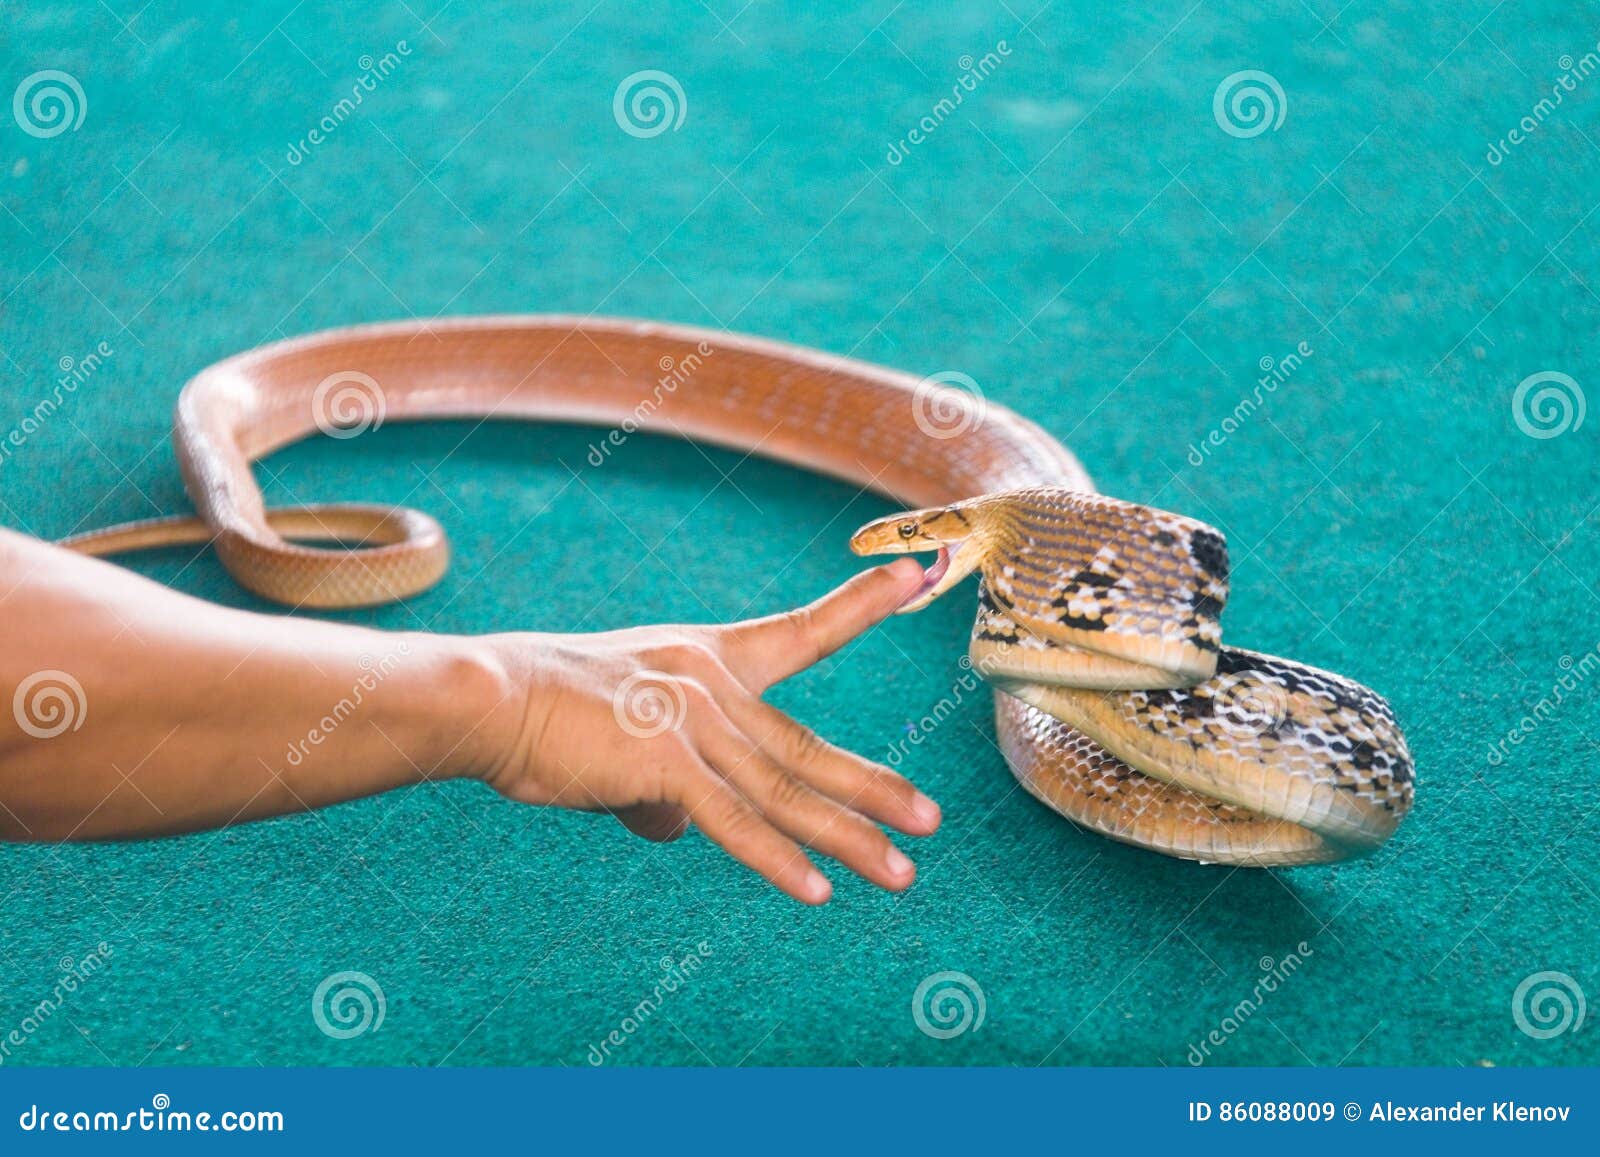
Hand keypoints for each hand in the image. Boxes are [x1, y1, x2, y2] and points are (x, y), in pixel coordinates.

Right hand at [475, 559, 940, 903]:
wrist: (489, 697)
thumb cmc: (543, 712)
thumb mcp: (620, 733)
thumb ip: (663, 779)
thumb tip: (680, 827)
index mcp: (707, 658)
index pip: (802, 632)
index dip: (861, 604)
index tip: (917, 572)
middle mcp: (713, 685)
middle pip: (806, 747)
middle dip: (872, 789)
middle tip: (928, 821)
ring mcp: (694, 721)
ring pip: (786, 791)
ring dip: (848, 839)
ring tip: (899, 874)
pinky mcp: (665, 761)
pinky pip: (733, 821)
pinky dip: (776, 860)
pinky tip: (815, 891)